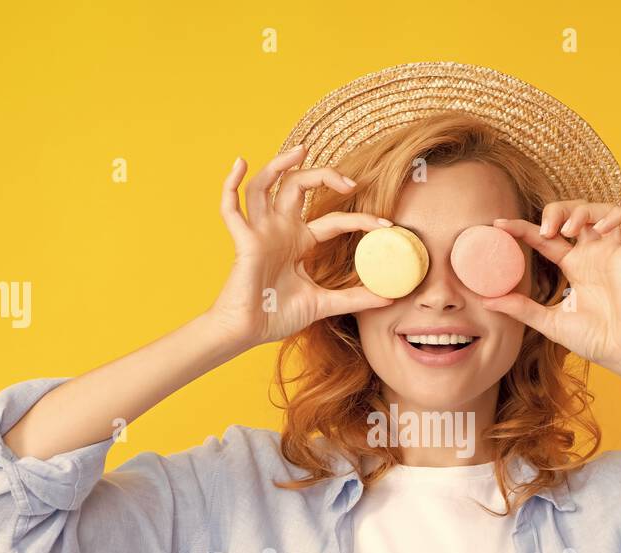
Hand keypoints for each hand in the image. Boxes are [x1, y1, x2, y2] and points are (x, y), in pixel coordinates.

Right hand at [208, 143, 394, 347]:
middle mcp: (280, 230)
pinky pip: (231, 208)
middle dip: (322, 175)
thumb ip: (354, 299)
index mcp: (300, 241)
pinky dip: (231, 184)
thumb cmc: (278, 316)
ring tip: (300, 150)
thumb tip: (389, 297)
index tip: (385, 224)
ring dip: (279, 165)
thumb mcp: (323, 304)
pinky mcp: (243, 240)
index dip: (360, 218)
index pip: (334, 219)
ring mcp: (260, 232)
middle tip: (348, 180)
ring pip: (265, 186)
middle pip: (298, 187)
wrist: (249, 332)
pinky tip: (240, 163)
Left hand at [482, 201, 620, 372]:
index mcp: (574, 266)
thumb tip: (486, 301)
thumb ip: (521, 308)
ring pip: (600, 210)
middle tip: (544, 229)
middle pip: (573, 213)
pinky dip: (614, 216)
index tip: (499, 224)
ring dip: (580, 211)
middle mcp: (592, 254)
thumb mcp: (549, 321)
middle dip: (556, 211)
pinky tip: (600, 230)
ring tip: (567, 230)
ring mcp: (613, 252)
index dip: (523, 227)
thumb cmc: (595, 340)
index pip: (545, 237)